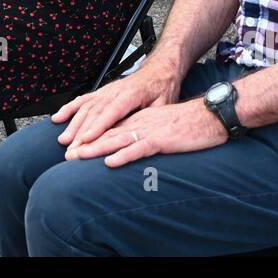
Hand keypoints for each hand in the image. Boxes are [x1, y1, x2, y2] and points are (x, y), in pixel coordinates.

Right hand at [53, 64, 181, 158]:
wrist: (159, 70)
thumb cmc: (162, 88)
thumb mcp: (164, 103)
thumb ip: (151, 117)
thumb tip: (141, 135)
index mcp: (131, 95)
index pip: (111, 113)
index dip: (97, 127)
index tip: (85, 140)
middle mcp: (115, 91)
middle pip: (94, 113)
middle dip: (80, 132)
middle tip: (71, 149)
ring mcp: (106, 91)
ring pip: (85, 108)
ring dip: (73, 124)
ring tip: (63, 140)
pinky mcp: (102, 92)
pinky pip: (82, 100)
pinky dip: (69, 108)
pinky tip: (58, 118)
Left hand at [67, 99, 226, 167]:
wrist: (211, 115)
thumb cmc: (188, 123)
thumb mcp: (162, 126)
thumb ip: (146, 133)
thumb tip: (131, 144)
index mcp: (138, 118)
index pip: (109, 127)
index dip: (89, 136)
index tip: (72, 146)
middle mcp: (139, 122)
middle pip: (107, 132)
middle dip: (85, 143)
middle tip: (65, 154)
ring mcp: (149, 130)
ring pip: (117, 139)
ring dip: (96, 149)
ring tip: (77, 157)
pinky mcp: (161, 139)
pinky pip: (139, 148)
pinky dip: (123, 155)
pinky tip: (110, 162)